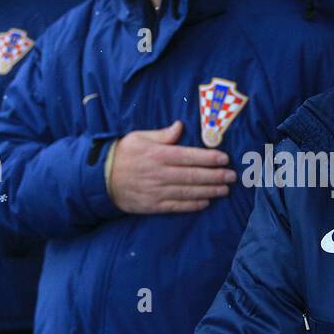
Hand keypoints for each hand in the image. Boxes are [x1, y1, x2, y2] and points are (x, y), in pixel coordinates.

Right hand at [108, 120, 236, 213]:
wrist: (100, 179)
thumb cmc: (123, 154)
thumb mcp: (139, 137)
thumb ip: (162, 134)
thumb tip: (180, 126)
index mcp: (158, 154)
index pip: (189, 156)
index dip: (209, 158)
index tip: (224, 159)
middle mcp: (160, 173)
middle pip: (193, 175)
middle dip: (215, 176)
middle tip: (232, 176)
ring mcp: (157, 191)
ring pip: (188, 192)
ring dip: (209, 191)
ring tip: (225, 190)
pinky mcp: (153, 205)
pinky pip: (177, 206)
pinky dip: (193, 205)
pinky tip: (206, 202)